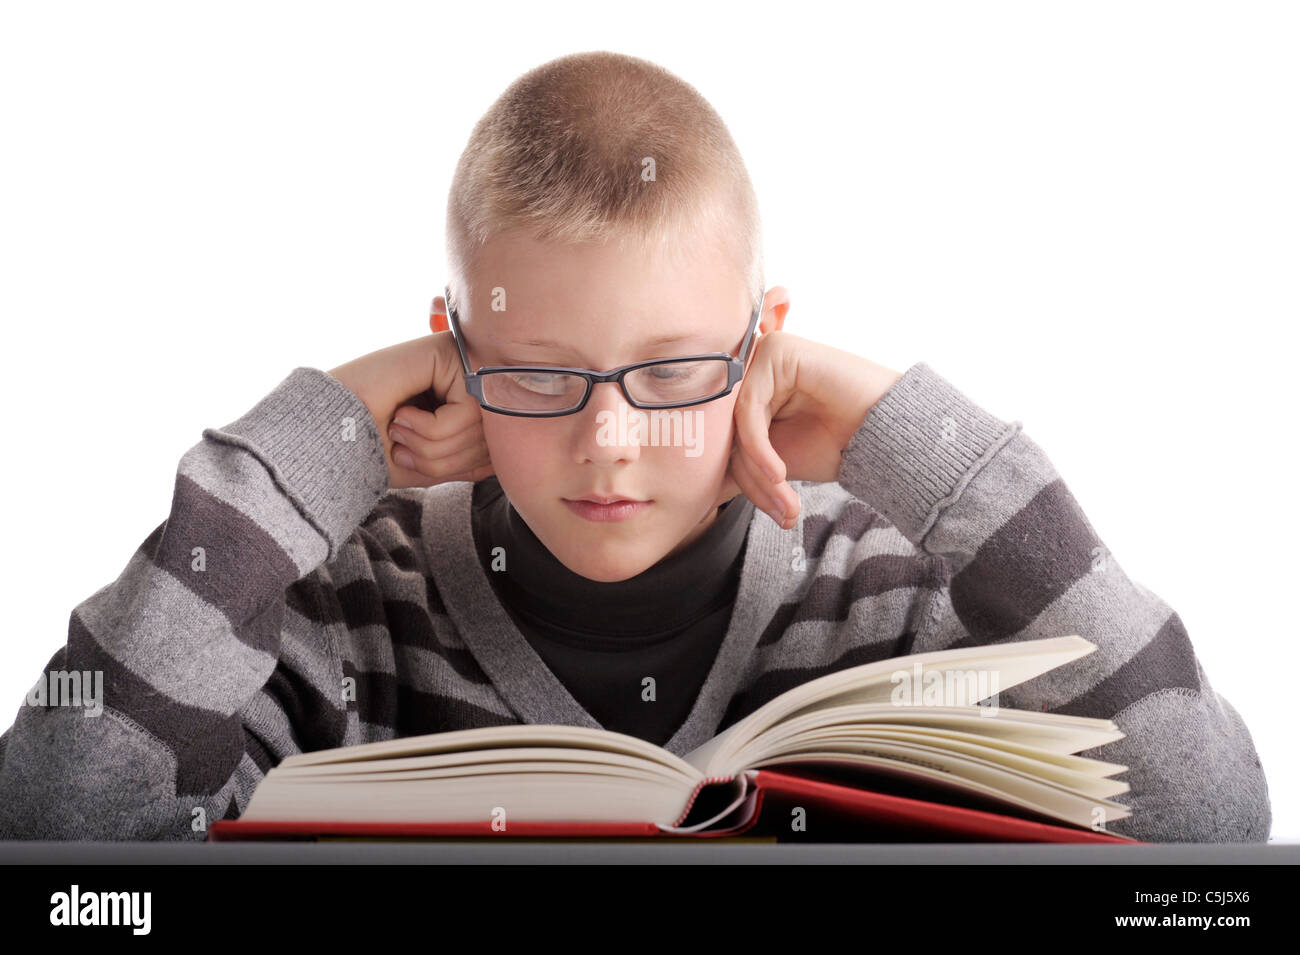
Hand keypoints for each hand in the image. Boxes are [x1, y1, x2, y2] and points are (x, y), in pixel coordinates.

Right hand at [328, 331, 494, 489]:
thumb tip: (499, 463)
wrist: (325, 432)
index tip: (412, 463)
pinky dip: (432, 429)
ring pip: (479, 426)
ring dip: (433, 446)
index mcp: (458, 399)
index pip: (491, 444)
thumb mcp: (425, 465)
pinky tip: (401, 414)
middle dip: (443, 459)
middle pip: (488, 437)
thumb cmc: (368, 446)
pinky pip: (467, 410)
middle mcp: (463, 374)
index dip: (456, 467)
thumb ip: (463, 462)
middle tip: (401, 448)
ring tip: (398, 430)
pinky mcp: (447, 350)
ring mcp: (458, 359)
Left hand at [713, 329, 902, 526]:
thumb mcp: (776, 465)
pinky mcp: (777, 350)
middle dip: (755, 484)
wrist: (889, 432)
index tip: (775, 515)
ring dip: (760, 474)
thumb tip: (693, 490)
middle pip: (729, 435)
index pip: (728, 441)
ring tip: (787, 502)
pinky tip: (781, 474)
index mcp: (748, 392)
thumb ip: (739, 466)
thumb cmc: (836, 445)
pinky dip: (760, 449)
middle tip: (783, 513)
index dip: (747, 485)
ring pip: (736, 427)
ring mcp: (763, 355)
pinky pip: (749, 409)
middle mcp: (752, 368)